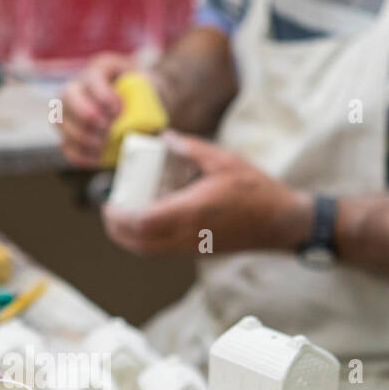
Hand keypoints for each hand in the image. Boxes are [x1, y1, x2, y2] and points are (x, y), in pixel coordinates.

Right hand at [57, 53, 135, 167]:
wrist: (142, 104)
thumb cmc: (145, 92)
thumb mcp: (149, 85)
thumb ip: (146, 96)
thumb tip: (144, 125)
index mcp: (100, 69)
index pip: (92, 78)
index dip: (102, 96)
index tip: (119, 110)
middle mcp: (78, 86)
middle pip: (66, 97)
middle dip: (87, 116)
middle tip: (108, 127)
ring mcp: (69, 110)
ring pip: (60, 122)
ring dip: (82, 137)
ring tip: (103, 143)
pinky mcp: (70, 133)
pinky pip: (65, 146)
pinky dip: (80, 154)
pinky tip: (97, 157)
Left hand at [102, 132, 312, 256]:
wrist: (279, 222)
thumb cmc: (255, 190)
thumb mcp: (223, 160)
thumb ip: (191, 149)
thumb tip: (165, 137)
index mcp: (192, 211)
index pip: (143, 222)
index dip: (119, 218)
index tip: (109, 204)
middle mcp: (188, 234)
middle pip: (139, 242)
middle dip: (117, 230)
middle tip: (110, 211)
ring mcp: (192, 247)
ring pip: (148, 251)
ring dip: (129, 239)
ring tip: (122, 218)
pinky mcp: (196, 251)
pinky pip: (161, 251)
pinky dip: (145, 242)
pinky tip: (145, 223)